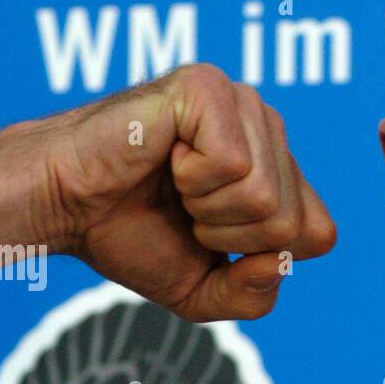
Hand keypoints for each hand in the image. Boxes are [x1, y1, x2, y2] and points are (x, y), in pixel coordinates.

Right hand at [40, 63, 336, 320]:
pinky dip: (191, 180)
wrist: (65, 206)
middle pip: (291, 222)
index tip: (210, 238)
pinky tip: (166, 158)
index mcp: (277, 167)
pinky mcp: (209, 87)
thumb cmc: (129, 235)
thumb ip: (255, 296)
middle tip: (184, 210)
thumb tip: (280, 262)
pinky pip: (233, 165)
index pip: (319, 234)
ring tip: (174, 183)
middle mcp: (268, 127)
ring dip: (208, 210)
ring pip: (265, 196)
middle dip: (230, 237)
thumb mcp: (206, 291)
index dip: (263, 258)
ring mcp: (242, 102)